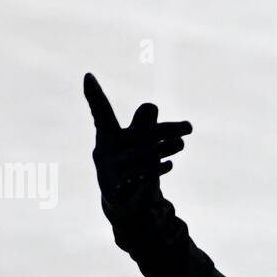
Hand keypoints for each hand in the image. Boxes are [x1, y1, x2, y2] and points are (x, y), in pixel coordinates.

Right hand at [83, 72, 191, 209]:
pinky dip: (158, 168)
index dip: (94, 95)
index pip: (101, 113)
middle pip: (139, 135)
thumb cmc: (131, 163)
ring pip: (144, 155)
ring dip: (166, 148)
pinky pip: (142, 175)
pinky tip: (169, 163)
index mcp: (107, 136)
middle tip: (189, 127)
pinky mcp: (117, 189)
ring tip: (181, 143)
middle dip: (166, 130)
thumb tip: (151, 106)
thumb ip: (144, 124)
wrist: (123, 201)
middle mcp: (104, 151)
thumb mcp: (137, 142)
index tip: (88, 75)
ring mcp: (109, 171)